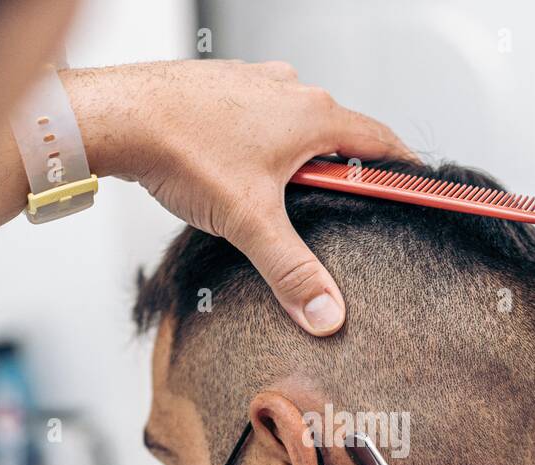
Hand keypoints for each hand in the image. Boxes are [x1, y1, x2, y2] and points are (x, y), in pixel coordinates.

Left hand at [66, 60, 416, 334]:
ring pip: (296, 126)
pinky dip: (262, 144)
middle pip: (339, 136)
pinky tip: (240, 172)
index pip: (381, 141)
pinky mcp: (223, 88)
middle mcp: (290, 90)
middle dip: (341, 174)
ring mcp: (256, 84)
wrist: (119, 115)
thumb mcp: (250, 222)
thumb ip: (293, 271)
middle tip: (336, 212)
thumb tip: (326, 310)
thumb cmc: (182, 146)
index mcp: (313, 115)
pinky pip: (260, 118)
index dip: (402, 169)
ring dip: (298, 158)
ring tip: (280, 197)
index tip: (415, 188)